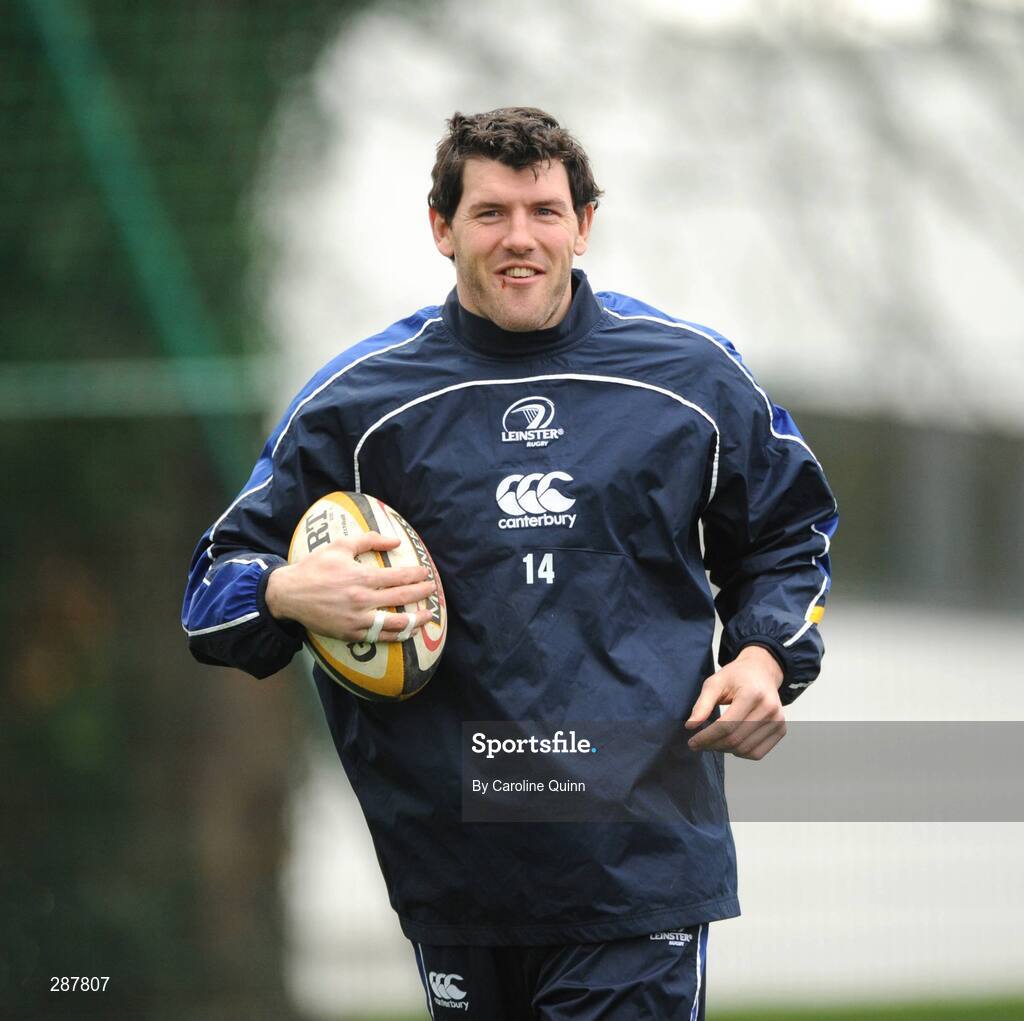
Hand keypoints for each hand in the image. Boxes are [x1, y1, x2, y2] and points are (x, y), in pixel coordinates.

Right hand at [265, 531, 436, 641]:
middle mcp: (362, 600)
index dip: (416, 575)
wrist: (289, 594)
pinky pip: (379, 637)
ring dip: (415, 619)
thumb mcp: (340, 546)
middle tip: (433, 590)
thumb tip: (395, 541)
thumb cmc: (315, 567)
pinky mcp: (351, 634)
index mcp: (361, 577)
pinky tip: (408, 631)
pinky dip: (397, 635)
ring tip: (428, 615)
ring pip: (395, 622)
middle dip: (421, 593)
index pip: (398, 577)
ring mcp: (357, 620)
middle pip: (401, 598)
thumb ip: (369, 540)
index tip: (426, 573)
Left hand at [684, 646, 786, 759]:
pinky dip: (741, 753)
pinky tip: (729, 744)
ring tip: (713, 742)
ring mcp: (778, 721)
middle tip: (698, 744)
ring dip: (725, 750)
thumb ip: (702, 704)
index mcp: (753, 694)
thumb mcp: (715, 682)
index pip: (726, 726)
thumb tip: (690, 726)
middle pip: (736, 740)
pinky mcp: (781, 730)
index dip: (706, 737)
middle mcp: (769, 708)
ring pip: (746, 750)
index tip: (692, 742)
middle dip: (713, 745)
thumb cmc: (736, 676)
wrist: (762, 671)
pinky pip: (757, 753)